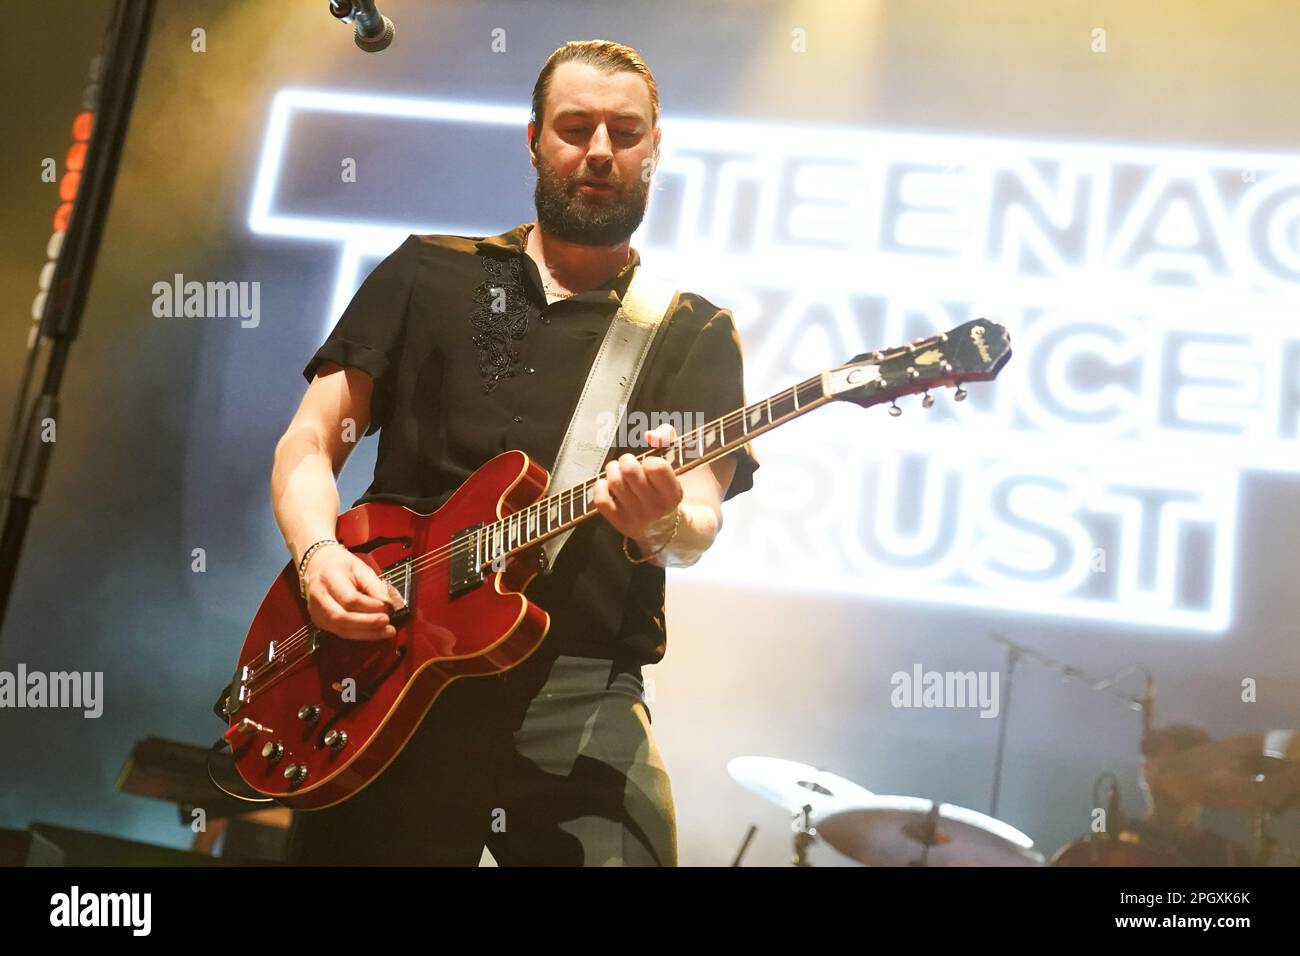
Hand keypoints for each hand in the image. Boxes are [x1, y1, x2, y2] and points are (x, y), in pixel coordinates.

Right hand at [303, 545, 402, 640]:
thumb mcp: (361, 568)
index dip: (369, 606)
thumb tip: (389, 603)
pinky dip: (360, 634)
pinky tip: (375, 632)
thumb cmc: (340, 566)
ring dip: (367, 633)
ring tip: (386, 631)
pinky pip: (342, 632)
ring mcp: (317, 612)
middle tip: (386, 621)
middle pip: (342, 618)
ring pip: (342, 629)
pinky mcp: (320, 622)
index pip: (349, 599)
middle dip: (368, 623)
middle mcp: (319, 597)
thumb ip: (375, 586)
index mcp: (329, 578)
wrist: (319, 566)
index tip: (386, 606)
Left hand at [592, 423, 682, 540]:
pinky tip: (607, 484)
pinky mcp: (620, 523)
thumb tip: (650, 435)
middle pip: (630, 471)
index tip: (648, 464)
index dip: (648, 459)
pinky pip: (601, 500)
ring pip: (615, 483)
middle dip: (626, 460)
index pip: (655, 467)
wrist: (663, 527)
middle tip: (628, 463)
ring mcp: (637, 516)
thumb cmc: (665, 488)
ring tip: (617, 471)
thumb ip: (668, 437)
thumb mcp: (675, 462)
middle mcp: (656, 507)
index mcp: (673, 493)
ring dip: (612, 470)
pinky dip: (600, 486)